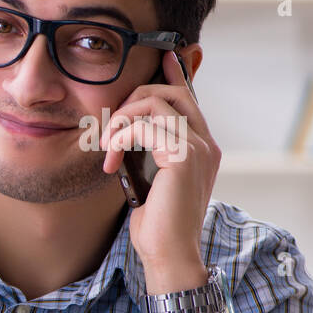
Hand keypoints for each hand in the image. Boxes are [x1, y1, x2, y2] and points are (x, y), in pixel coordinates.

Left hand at [100, 50, 219, 268]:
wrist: (168, 254)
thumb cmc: (156, 225)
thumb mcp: (150, 182)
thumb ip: (147, 155)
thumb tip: (126, 135)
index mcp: (202, 148)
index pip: (188, 100)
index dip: (173, 76)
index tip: (161, 59)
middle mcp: (206, 144)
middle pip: (172, 93)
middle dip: (133, 99)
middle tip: (109, 128)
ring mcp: (198, 149)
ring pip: (156, 105)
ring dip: (121, 120)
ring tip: (106, 147)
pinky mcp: (183, 158)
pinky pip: (146, 127)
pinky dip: (122, 137)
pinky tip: (111, 160)